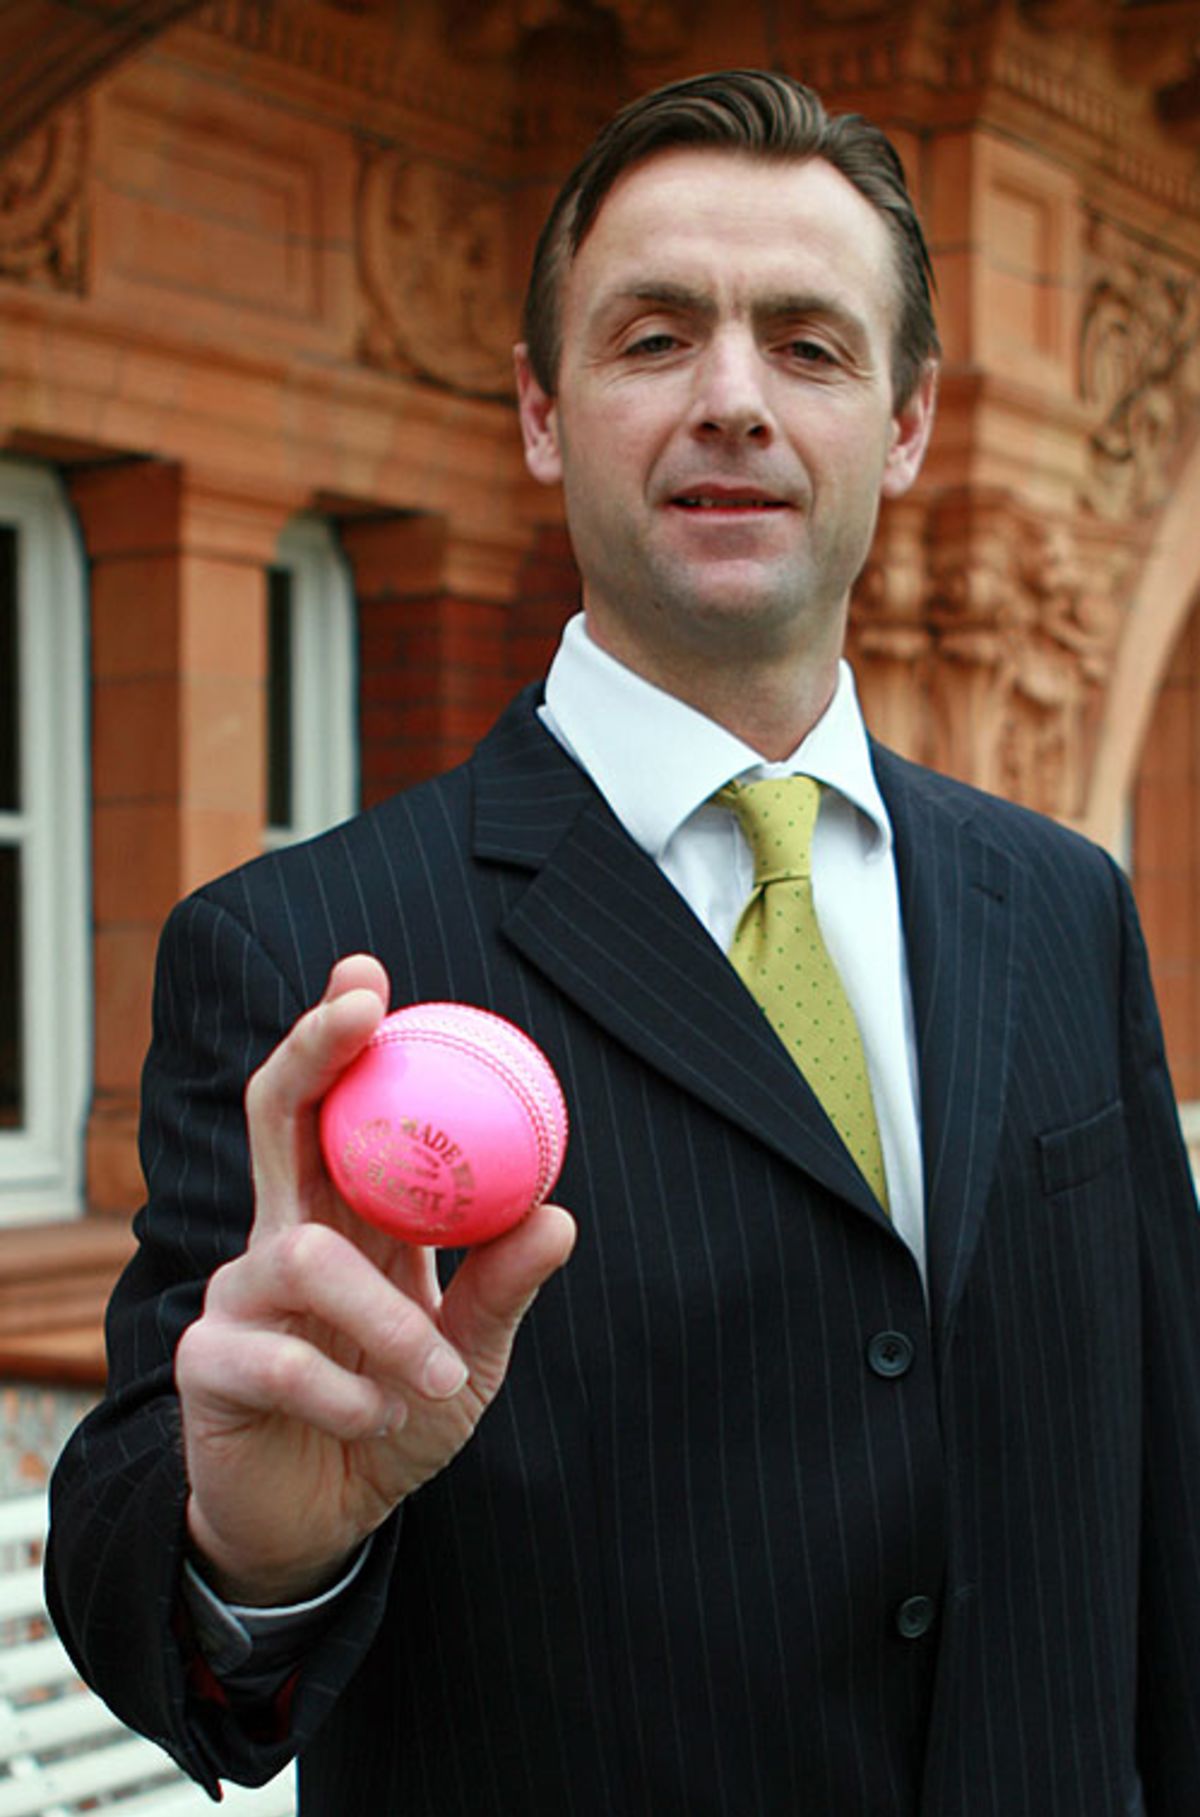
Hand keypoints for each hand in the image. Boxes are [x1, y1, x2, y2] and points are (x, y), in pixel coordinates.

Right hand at [174, 955, 575, 1605]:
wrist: (322, 1525)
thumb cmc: (391, 1416)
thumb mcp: (467, 1357)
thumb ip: (499, 1289)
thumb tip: (559, 1215)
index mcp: (342, 1218)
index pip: (330, 1107)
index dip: (337, 1036)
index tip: (367, 975)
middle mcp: (281, 1236)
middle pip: (277, 1117)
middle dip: (313, 1053)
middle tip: (358, 1011)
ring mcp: (235, 1297)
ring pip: (303, 1259)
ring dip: (386, 1317)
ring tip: (435, 1374)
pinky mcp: (207, 1365)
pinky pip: (277, 1359)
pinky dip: (346, 1390)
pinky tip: (375, 1418)